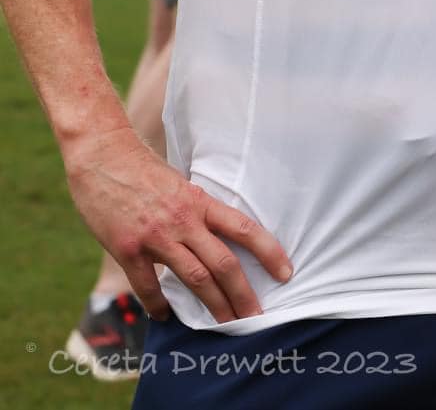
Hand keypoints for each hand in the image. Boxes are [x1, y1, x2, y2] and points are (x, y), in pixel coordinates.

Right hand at [66, 126, 291, 320]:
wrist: (103, 156)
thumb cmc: (144, 169)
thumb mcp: (182, 184)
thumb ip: (197, 210)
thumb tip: (214, 235)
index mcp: (201, 202)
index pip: (244, 229)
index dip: (269, 252)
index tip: (286, 273)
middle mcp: (184, 221)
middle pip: (223, 263)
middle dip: (242, 293)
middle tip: (256, 316)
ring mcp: (156, 236)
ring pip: (194, 277)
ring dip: (213, 304)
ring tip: (225, 324)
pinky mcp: (127, 248)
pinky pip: (147, 284)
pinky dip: (158, 304)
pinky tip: (166, 316)